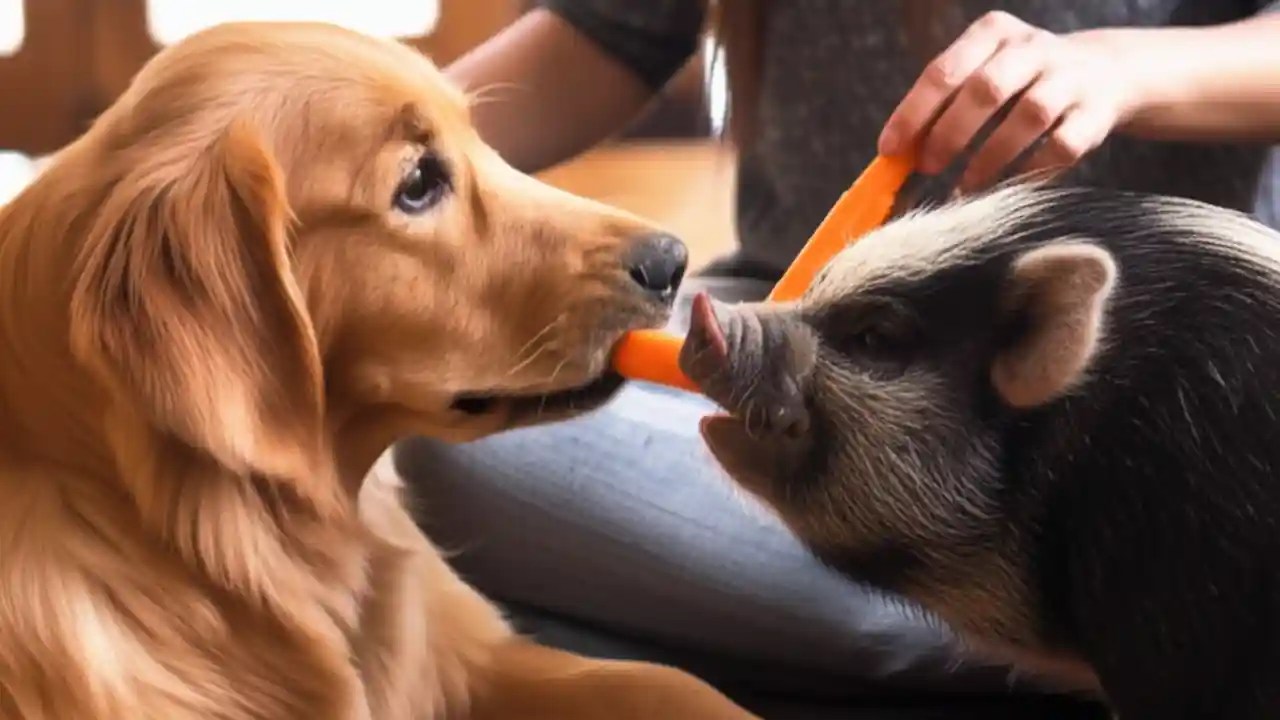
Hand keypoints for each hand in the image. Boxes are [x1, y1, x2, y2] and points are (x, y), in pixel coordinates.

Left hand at [879, 11, 1134, 191]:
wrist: (1106, 71)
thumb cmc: (1020, 80)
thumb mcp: (982, 73)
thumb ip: (943, 104)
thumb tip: (897, 153)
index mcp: (993, 34)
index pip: (944, 71)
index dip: (913, 114)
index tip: (890, 150)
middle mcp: (1033, 48)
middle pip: (986, 90)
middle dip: (950, 134)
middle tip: (928, 167)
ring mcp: (1070, 78)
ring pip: (1028, 117)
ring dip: (989, 158)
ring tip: (963, 188)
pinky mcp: (1095, 112)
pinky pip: (1061, 146)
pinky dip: (1031, 171)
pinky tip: (1008, 188)